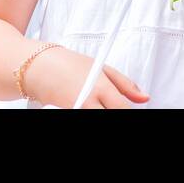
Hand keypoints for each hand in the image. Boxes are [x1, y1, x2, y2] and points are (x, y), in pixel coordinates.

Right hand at [24, 45, 149, 108]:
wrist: (39, 68)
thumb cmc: (70, 64)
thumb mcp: (101, 68)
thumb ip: (126, 85)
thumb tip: (144, 98)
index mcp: (101, 88)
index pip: (123, 109)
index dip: (128, 112)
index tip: (127, 109)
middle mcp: (89, 103)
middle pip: (111, 116)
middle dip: (113, 112)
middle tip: (110, 105)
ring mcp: (77, 110)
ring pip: (98, 117)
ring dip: (102, 111)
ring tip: (97, 103)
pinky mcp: (66, 114)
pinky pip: (84, 117)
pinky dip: (89, 112)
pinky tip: (89, 106)